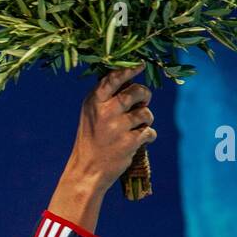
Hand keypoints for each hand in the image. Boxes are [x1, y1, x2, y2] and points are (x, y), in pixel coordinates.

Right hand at [47, 64, 156, 233]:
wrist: (87, 171)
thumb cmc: (91, 140)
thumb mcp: (91, 115)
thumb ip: (106, 98)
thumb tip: (132, 81)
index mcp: (93, 102)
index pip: (113, 79)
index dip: (129, 70)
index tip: (140, 65)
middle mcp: (104, 112)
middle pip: (136, 92)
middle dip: (145, 95)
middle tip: (143, 102)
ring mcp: (117, 127)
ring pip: (146, 113)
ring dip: (146, 120)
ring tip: (137, 127)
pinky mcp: (128, 142)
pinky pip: (149, 132)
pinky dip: (148, 136)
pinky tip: (140, 141)